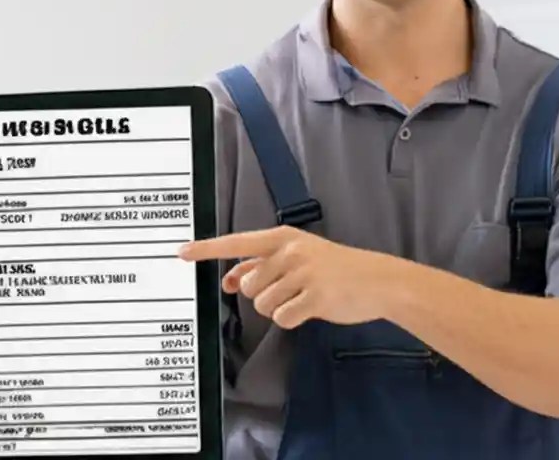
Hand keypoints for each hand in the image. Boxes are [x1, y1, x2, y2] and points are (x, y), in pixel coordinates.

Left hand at [178, 225, 396, 327]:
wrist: (375, 280)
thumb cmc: (333, 268)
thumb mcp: (297, 256)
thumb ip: (262, 265)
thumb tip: (231, 281)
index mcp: (282, 238)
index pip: (237, 242)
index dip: (207, 249)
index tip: (183, 253)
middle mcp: (290, 252)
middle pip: (249, 286)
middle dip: (264, 295)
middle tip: (291, 289)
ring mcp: (303, 273)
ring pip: (264, 305)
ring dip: (280, 309)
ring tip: (303, 297)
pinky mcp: (315, 296)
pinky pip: (284, 319)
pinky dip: (294, 320)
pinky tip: (312, 308)